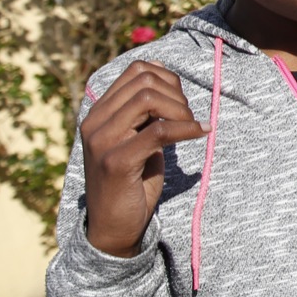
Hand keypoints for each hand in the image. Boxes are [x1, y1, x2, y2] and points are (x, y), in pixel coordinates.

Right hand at [79, 62, 205, 257]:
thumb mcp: (137, 138)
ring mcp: (102, 141)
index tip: (180, 102)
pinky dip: (187, 128)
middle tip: (187, 118)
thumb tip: (166, 79)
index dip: (168, 79)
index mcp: (99, 112)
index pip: (136, 71)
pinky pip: (158, 131)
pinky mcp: (116, 161)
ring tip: (190, 127)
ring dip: (180, 110)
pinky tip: (202, 132)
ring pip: (148, 100)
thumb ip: (144, 113)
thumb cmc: (132, 180)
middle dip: (177, 94)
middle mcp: (94, 122)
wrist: (114, 226)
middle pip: (144, 81)